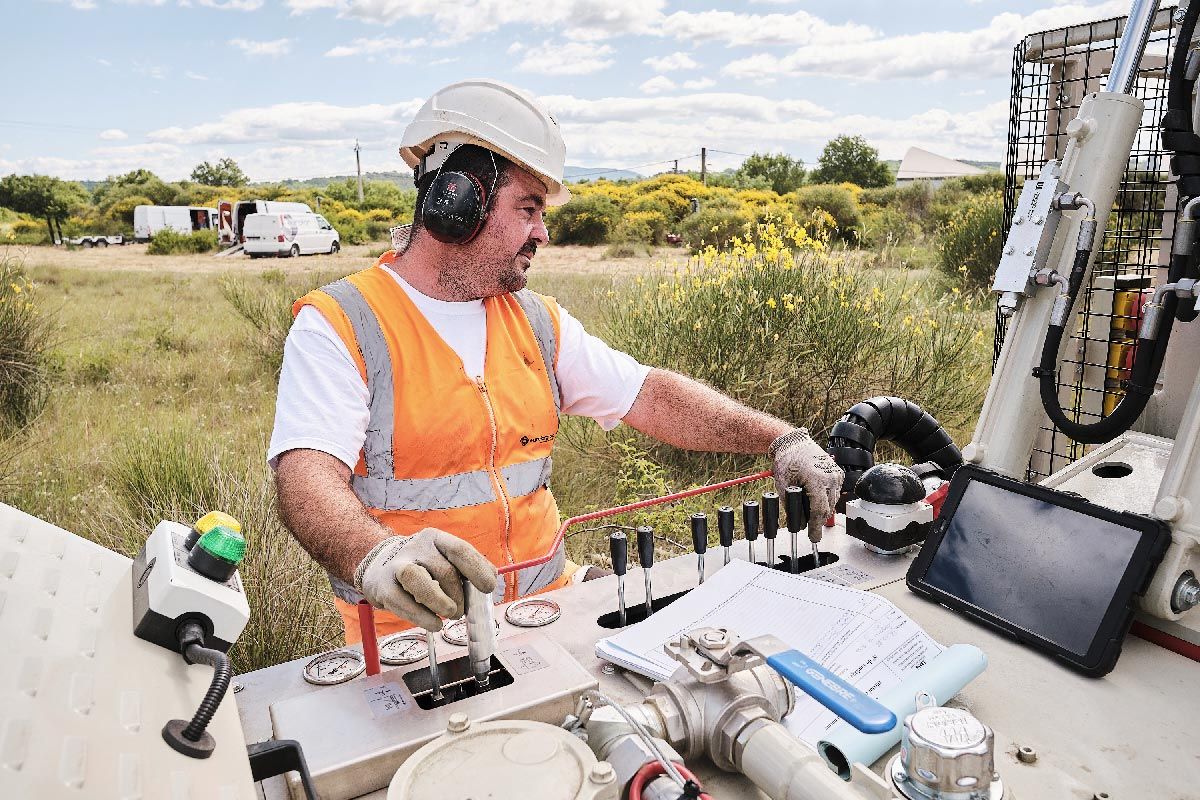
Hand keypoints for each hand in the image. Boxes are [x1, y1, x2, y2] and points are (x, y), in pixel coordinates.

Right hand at [354, 528, 496, 629]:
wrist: (379, 566)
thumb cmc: (423, 567)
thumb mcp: (445, 560)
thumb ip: (468, 570)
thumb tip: (490, 581)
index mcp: (436, 539)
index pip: (460, 550)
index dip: (477, 570)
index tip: (488, 588)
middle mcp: (416, 548)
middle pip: (444, 571)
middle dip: (459, 596)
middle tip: (462, 610)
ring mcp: (397, 566)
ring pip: (418, 580)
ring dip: (440, 602)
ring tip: (450, 613)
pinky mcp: (382, 587)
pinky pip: (402, 602)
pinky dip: (422, 617)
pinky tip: (434, 624)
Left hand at [769, 428, 843, 537]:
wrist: (793, 443)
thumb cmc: (787, 460)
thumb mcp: (783, 485)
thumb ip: (790, 506)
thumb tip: (796, 523)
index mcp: (817, 479)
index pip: (819, 511)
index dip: (815, 527)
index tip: (814, 537)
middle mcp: (831, 477)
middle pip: (827, 509)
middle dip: (818, 520)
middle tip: (811, 530)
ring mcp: (836, 474)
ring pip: (833, 502)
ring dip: (823, 510)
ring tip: (811, 513)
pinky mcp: (838, 473)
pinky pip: (835, 493)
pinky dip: (827, 500)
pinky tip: (816, 500)